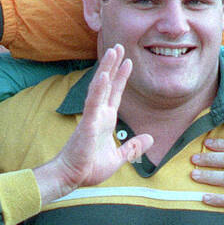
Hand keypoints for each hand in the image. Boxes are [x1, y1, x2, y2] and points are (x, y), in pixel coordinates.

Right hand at [36, 45, 150, 202]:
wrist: (72, 177)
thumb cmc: (89, 168)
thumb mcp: (118, 157)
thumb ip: (133, 147)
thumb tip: (150, 138)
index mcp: (105, 120)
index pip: (115, 94)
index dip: (122, 77)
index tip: (128, 62)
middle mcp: (98, 114)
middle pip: (107, 84)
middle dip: (113, 65)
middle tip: (119, 46)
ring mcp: (92, 117)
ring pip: (100, 87)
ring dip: (106, 69)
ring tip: (113, 51)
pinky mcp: (87, 124)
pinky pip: (93, 103)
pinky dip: (98, 89)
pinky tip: (103, 75)